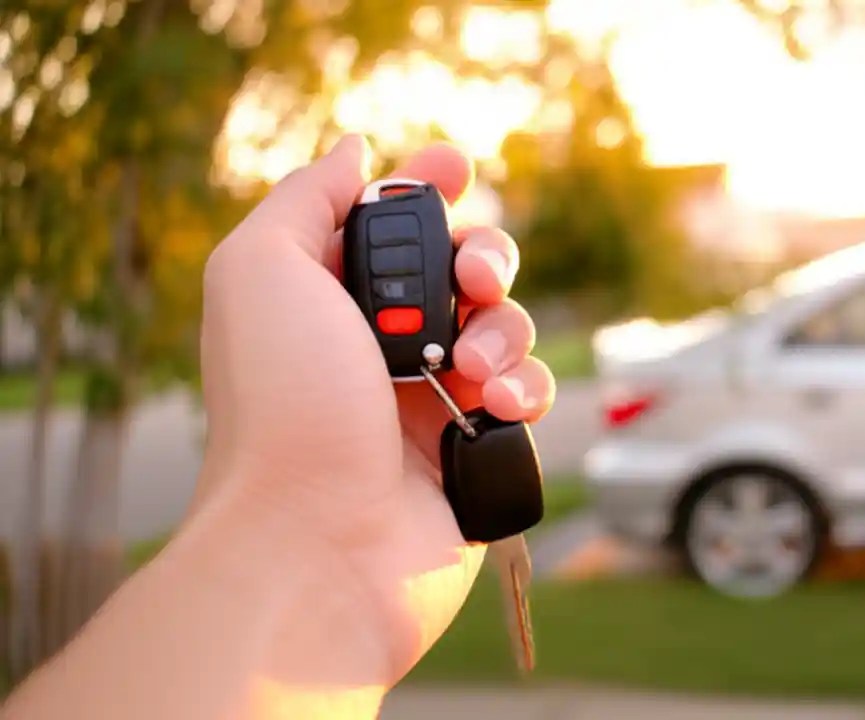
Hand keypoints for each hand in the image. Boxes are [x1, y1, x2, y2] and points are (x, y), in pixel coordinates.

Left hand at [195, 136, 554, 679]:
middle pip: (462, 266)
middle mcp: (379, 345)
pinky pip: (526, 391)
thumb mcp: (261, 271)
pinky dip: (525, 387)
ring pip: (505, 327)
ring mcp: (430, 399)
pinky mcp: (474, 446)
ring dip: (505, 330)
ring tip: (473, 368)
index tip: (455, 166)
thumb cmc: (284, 406)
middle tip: (474, 282)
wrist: (321, 539)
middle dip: (482, 258)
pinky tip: (498, 404)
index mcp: (326, 299)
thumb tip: (355, 153)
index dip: (426, 185)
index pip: (389, 222)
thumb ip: (307, 199)